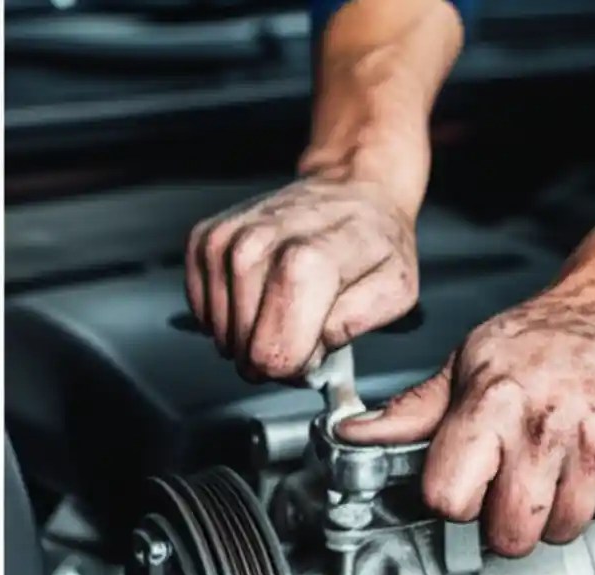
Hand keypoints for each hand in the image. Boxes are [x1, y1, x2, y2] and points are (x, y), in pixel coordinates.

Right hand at [185, 176, 418, 381]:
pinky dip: (227, 314)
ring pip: (220, 334)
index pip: (272, 357)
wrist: (350, 188)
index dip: (296, 366)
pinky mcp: (204, 240)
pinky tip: (256, 295)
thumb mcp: (394, 290)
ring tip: (282, 303)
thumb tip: (309, 351)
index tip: (314, 346)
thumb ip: (352, 327)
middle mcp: (255, 247)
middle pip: (243, 349)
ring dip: (249, 331)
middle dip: (273, 349)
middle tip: (302, 322)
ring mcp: (224, 242)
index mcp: (306, 261)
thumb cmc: (372, 237)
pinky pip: (201, 310)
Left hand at [337, 268, 594, 555]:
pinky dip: (592, 498)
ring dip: (548, 513)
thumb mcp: (465, 364)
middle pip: (508, 535)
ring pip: (560, 533)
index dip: (449, 500)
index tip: (457, 483)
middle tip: (505, 483)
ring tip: (546, 466)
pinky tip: (581, 460)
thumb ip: (412, 412)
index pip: (450, 500)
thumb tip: (353, 435)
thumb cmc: (539, 339)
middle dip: (500, 520)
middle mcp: (548, 427)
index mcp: (492, 404)